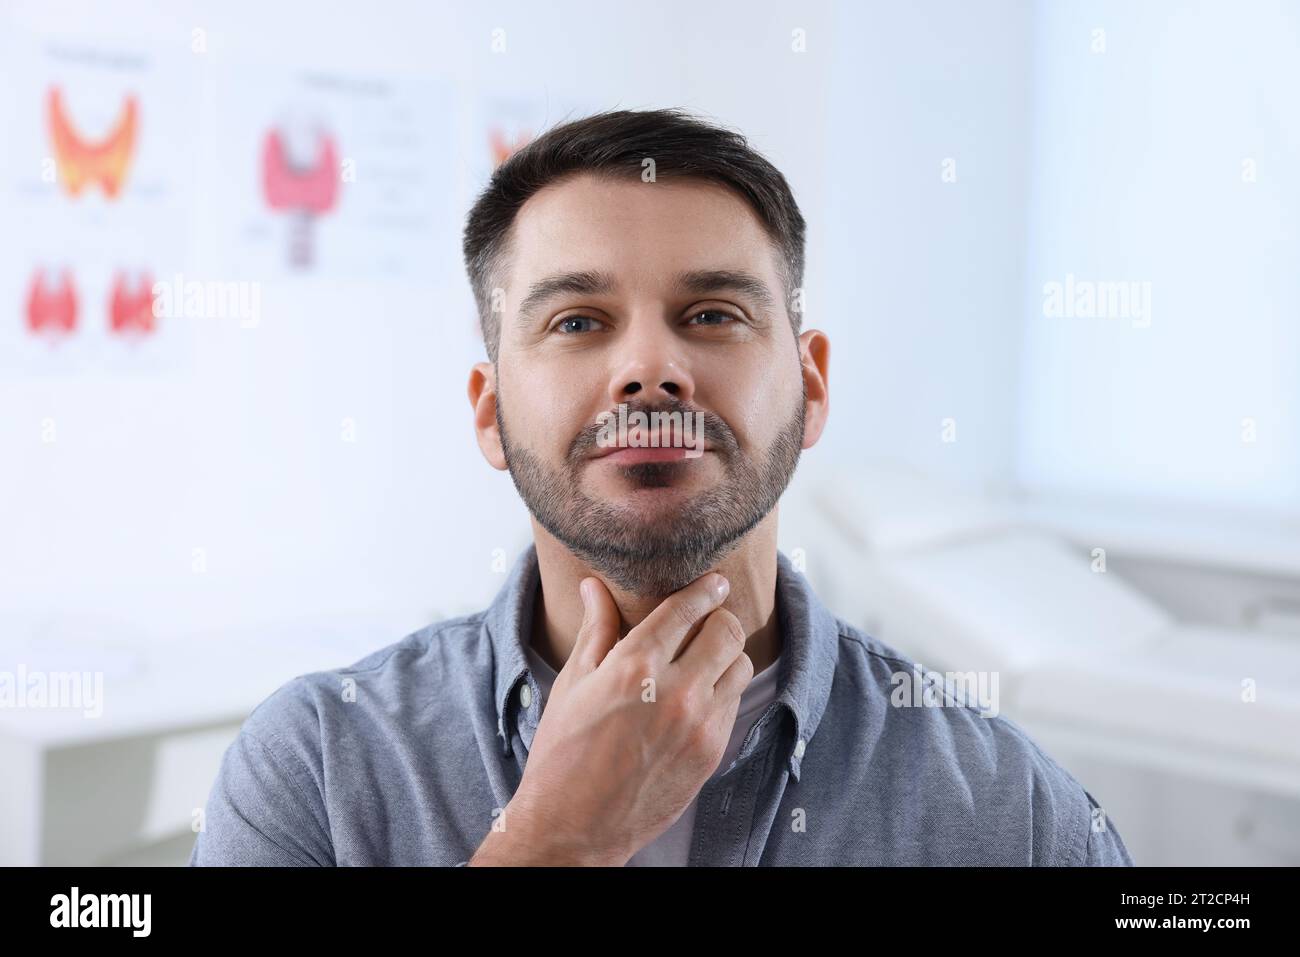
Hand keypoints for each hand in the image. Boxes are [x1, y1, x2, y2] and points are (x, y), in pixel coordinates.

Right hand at [469, 571, 752, 865]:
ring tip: (704, 658)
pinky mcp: (711, 754)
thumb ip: (596, 629)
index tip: (715, 581)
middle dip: (719, 618)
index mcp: (635, 667)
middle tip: (707, 619)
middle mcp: (675, 693)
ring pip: (741, 666)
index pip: (686, 610)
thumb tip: (595, 586)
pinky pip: (734, 705)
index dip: (705, 589)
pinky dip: (722, 691)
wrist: (573, 825)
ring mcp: (699, 726)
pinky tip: (697, 695)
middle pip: (727, 631)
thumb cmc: (563, 752)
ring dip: (726, 655)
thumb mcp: (574, 683)